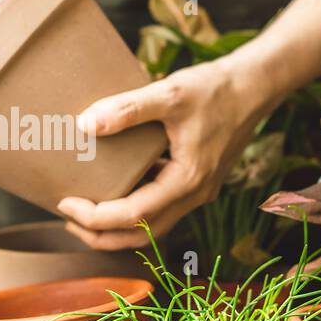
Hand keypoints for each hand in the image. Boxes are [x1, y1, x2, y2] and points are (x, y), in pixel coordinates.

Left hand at [58, 56, 275, 249]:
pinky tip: (112, 187)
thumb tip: (84, 124)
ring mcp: (197, 191)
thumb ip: (127, 108)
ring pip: (151, 225)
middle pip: (141, 234)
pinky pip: (161, 207)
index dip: (94, 216)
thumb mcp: (169, 93)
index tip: (64, 201)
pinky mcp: (196, 181)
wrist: (256, 85)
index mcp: (187, 180)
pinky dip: (133, 208)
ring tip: (83, 212)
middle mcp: (194, 194)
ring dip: (116, 226)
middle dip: (100, 235)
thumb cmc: (217, 88)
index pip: (132, 216)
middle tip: (66, 218)